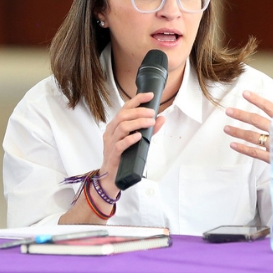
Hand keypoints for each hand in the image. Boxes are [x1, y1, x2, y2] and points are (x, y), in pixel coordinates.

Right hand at [60, 91, 165, 223]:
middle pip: (123, 115)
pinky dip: (130, 139)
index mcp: (116, 125)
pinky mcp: (113, 154)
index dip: (137, 100)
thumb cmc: (123, 156)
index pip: (125, 108)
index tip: (150, 95)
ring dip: (138, 123)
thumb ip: (149, 130)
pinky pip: (120, 144)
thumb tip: (161, 119)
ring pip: (122, 127)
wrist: (112, 177)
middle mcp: (111, 131)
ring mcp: (110, 142)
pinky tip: (139, 136)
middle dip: (139, 111)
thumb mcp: (137, 141)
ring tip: (150, 123)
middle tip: (152, 113)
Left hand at [224, 85, 272, 173]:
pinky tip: (233, 145)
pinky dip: (244, 149)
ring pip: (253, 137)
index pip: (271, 108)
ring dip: (238, 132)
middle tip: (228, 111)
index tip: (245, 94)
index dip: (257, 100)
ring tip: (226, 128)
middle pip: (257, 121)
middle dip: (242, 115)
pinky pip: (255, 153)